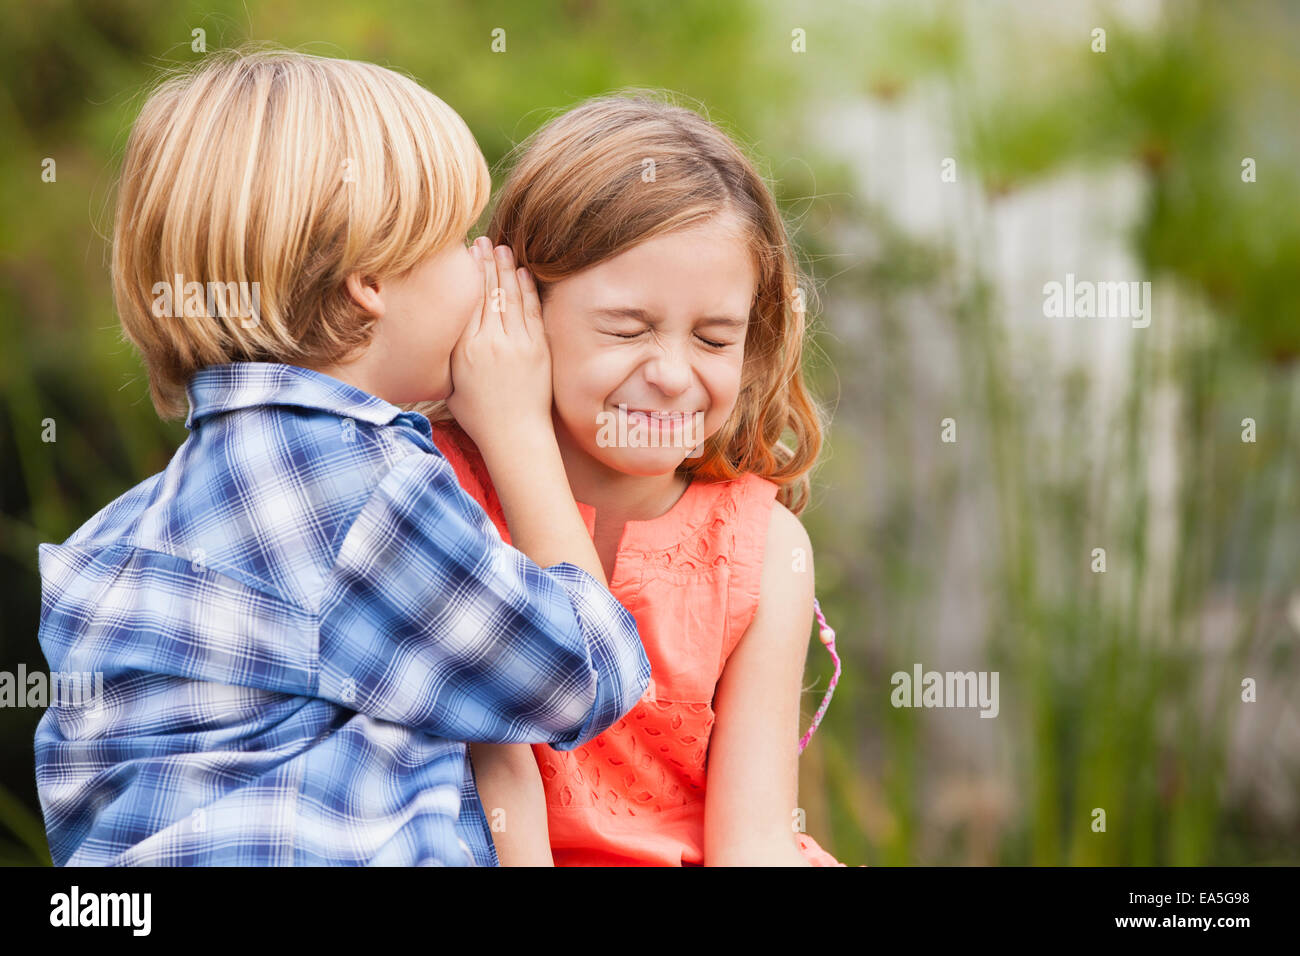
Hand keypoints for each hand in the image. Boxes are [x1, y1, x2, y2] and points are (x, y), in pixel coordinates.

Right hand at [446, 238, 552, 448]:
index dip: (468, 273)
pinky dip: (526, 289)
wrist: (514, 434)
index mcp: (465, 349)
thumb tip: (441, 325)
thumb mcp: (450, 381)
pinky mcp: (538, 348)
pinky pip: (531, 311)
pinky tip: (522, 273)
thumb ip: (447, 351)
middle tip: (482, 241)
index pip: (467, 300)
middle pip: (487, 292)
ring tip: (502, 248)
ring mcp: (517, 343)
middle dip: (485, 262)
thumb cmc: (478, 413)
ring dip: (505, 269)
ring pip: (509, 296)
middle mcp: (490, 342)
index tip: (465, 253)